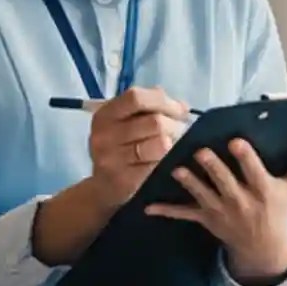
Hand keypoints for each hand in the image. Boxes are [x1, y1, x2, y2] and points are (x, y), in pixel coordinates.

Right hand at [85, 87, 188, 210]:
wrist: (105, 187)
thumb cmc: (123, 146)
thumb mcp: (128, 121)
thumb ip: (153, 106)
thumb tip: (182, 107)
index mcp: (105, 114)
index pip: (136, 98)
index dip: (163, 101)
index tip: (179, 111)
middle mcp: (104, 135)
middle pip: (155, 122)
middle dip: (176, 126)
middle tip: (180, 133)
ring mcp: (111, 159)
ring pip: (161, 144)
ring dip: (174, 145)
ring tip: (172, 147)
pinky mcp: (124, 180)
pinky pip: (158, 166)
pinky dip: (167, 163)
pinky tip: (165, 163)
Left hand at [145, 138, 286, 283]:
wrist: (263, 247)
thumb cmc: (278, 210)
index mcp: (262, 190)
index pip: (252, 170)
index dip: (243, 157)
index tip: (235, 142)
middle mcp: (240, 201)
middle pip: (223, 181)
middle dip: (211, 167)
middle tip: (200, 151)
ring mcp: (220, 211)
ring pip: (200, 194)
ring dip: (187, 182)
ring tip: (175, 168)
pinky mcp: (205, 218)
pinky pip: (183, 214)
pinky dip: (165, 211)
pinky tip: (148, 206)